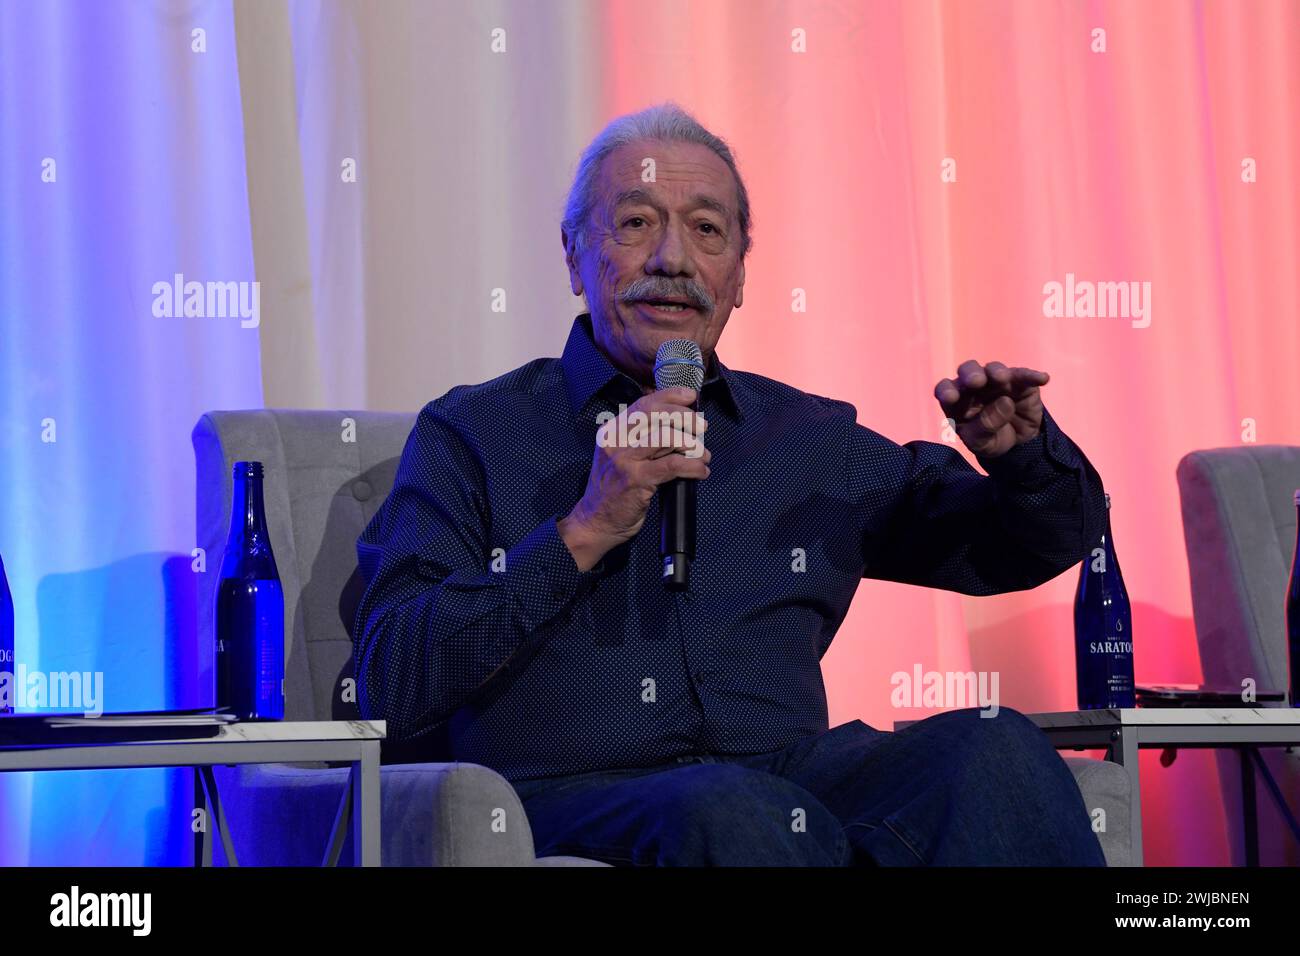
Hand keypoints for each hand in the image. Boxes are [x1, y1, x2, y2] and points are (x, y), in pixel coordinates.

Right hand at [558, 387, 710, 570]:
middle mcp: (616, 441)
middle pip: (656, 415)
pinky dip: (693, 466)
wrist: (596, 520)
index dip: (670, 396)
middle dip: (685, 417)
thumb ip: (641, 437)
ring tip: (703, 455)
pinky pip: (673, 465)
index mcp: (612, 431)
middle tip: (702, 428)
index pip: (643, 404)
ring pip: (666, 437)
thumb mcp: (620, 455)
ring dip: (693, 444)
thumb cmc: (614, 489)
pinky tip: (700, 471)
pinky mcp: (636, 480)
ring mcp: (625, 460)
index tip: (690, 396)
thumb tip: (677, 421)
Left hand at [934, 360, 1048, 458]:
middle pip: (968, 370)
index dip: (946, 391)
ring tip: (1002, 379)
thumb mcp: (983, 443)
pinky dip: (1032, 375)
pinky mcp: (1020, 382)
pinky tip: (1042, 378)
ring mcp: (997, 381)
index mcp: (957, 400)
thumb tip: (1004, 402)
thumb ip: (985, 426)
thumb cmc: (990, 439)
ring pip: (993, 369)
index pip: (945, 389)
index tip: (951, 398)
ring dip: (997, 371)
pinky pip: (1024, 375)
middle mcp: (974, 386)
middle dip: (971, 374)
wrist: (1017, 443)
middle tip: (977, 381)